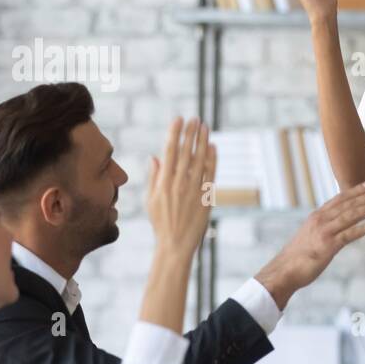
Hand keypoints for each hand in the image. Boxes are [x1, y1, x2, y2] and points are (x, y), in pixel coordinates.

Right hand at [146, 117, 215, 258]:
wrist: (175, 245)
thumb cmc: (161, 223)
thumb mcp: (150, 200)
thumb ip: (154, 177)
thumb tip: (155, 157)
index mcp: (163, 183)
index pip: (169, 152)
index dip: (174, 134)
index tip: (178, 119)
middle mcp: (179, 184)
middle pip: (185, 152)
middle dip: (190, 133)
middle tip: (195, 118)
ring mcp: (193, 190)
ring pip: (199, 160)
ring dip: (202, 142)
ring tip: (205, 127)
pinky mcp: (206, 197)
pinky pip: (210, 174)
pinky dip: (212, 159)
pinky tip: (213, 147)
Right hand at [257, 181, 364, 303]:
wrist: (283, 271)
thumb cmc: (297, 256)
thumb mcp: (310, 235)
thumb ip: (323, 227)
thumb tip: (334, 225)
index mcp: (317, 216)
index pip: (339, 199)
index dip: (355, 190)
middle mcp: (321, 220)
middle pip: (348, 204)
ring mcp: (325, 232)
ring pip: (351, 215)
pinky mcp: (328, 246)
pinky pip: (349, 234)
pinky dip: (363, 228)